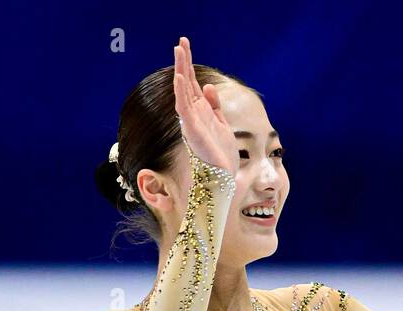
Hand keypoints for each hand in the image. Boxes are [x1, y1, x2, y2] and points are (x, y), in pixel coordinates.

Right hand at [173, 37, 236, 173]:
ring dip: (181, 70)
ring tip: (179, 51)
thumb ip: (214, 106)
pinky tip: (180, 77)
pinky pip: (185, 108)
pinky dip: (181, 93)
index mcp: (200, 112)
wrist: (223, 176)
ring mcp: (191, 121)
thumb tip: (207, 87)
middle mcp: (193, 115)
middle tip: (181, 41)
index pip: (193, 85)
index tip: (185, 46)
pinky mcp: (193, 130)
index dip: (189, 65)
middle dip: (184, 62)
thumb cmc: (222, 154)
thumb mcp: (222, 124)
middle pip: (187, 83)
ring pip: (183, 91)